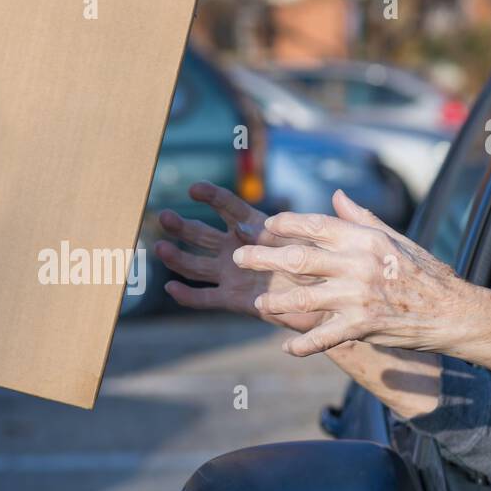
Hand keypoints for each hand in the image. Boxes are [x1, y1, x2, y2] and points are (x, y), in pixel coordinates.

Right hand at [152, 181, 323, 331]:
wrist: (331, 301)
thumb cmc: (325, 264)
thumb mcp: (313, 238)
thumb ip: (285, 230)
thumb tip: (252, 223)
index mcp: (255, 228)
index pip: (228, 207)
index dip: (211, 196)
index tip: (195, 188)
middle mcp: (238, 248)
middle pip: (202, 234)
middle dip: (182, 226)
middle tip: (165, 217)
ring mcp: (232, 274)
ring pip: (196, 265)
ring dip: (177, 257)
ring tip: (160, 248)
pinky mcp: (233, 300)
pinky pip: (205, 298)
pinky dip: (188, 296)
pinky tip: (171, 288)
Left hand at [234, 189, 472, 356]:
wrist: (451, 310)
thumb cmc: (421, 270)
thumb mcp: (394, 237)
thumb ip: (359, 218)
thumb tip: (335, 195)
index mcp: (363, 239)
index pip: (313, 225)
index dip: (284, 224)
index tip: (264, 224)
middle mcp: (357, 265)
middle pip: (298, 260)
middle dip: (262, 257)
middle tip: (238, 256)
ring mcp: (357, 297)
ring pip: (303, 299)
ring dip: (275, 303)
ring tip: (258, 304)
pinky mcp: (361, 326)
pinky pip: (323, 337)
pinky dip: (302, 344)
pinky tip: (287, 348)